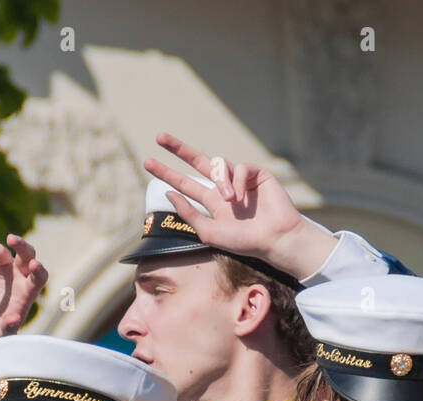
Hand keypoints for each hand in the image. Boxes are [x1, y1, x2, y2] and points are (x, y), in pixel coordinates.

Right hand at [0, 237, 48, 347]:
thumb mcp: (0, 333)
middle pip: (26, 254)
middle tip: (11, 239)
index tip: (34, 265)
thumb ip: (7, 327)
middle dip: (21, 245)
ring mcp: (4, 268)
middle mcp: (19, 276)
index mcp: (28, 291)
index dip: (38, 270)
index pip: (39, 276)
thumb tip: (14, 319)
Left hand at [145, 132, 335, 280]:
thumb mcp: (209, 231)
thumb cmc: (244, 242)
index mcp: (212, 202)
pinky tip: (242, 198)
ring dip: (221, 183)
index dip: (167, 173)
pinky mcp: (256, 174)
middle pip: (197, 161)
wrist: (274, 239)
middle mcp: (224, 188)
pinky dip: (237, 182)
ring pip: (219, 166)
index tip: (148, 163)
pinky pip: (240, 168)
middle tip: (159, 137)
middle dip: (178, 149)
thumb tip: (170, 193)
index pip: (185, 184)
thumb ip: (189, 213)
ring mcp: (240, 179)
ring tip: (231, 202)